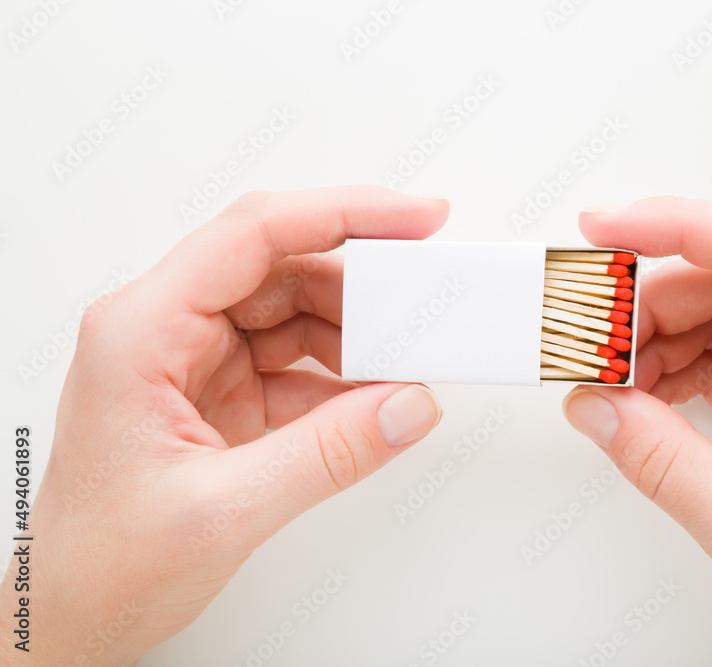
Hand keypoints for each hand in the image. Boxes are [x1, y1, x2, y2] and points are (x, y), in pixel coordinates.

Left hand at [0, 187, 448, 664]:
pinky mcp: (220, 390)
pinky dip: (342, 377)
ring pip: (295, 311)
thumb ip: (328, 454)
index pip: (254, 235)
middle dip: (360, 284)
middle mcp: (166, 328)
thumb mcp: (223, 509)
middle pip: (282, 267)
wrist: (75, 614)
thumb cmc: (102, 561)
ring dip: (356, 334)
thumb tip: (408, 405)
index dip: (344, 214)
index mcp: (143, 329)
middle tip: (423, 300)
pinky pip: (296, 360)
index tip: (414, 218)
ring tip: (405, 361)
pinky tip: (373, 399)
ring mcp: (195, 358)